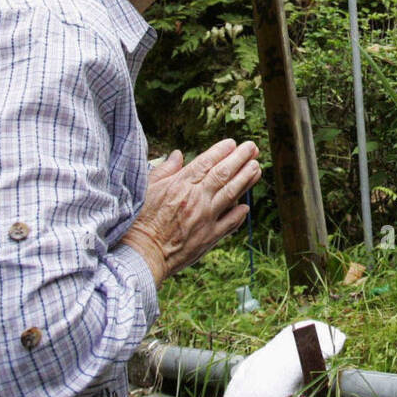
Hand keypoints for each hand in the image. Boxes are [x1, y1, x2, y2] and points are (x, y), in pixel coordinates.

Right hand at [120, 139, 261, 282]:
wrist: (142, 254)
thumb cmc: (140, 221)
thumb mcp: (147, 189)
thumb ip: (165, 170)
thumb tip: (178, 154)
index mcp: (180, 185)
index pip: (206, 162)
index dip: (221, 151)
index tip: (233, 143)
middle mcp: (196, 199)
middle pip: (223, 174)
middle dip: (241, 158)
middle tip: (253, 148)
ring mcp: (206, 218)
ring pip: (231, 193)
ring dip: (246, 179)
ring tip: (257, 168)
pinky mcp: (209, 237)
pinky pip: (230, 222)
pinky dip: (240, 213)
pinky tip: (246, 206)